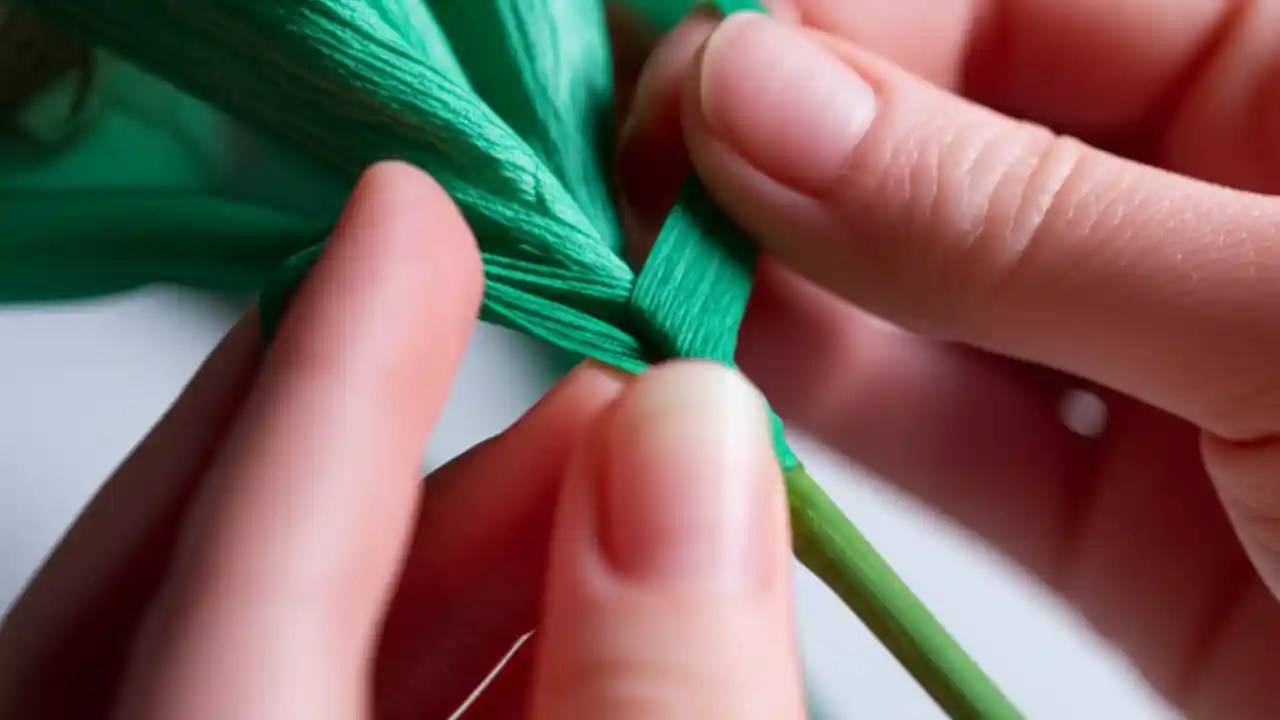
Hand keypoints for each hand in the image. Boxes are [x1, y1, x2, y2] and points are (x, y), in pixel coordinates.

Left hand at [0, 163, 804, 718]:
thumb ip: (665, 696)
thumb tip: (692, 446)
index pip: (233, 611)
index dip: (327, 394)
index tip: (406, 220)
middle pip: (193, 616)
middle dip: (382, 459)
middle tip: (566, 379)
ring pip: (265, 670)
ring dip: (449, 557)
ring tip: (617, 484)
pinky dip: (464, 652)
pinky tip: (592, 608)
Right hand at [614, 3, 1279, 716]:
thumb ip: (1007, 212)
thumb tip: (761, 96)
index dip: (838, 24)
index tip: (692, 71)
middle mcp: (1231, 213)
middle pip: (950, 139)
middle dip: (784, 153)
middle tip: (643, 182)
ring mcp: (1169, 370)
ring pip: (926, 295)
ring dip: (785, 288)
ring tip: (658, 285)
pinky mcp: (1133, 519)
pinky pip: (953, 439)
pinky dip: (839, 418)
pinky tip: (739, 389)